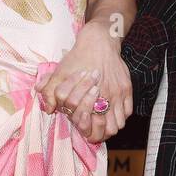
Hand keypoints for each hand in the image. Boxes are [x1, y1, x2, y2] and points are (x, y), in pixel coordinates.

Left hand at [36, 22, 132, 142]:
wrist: (98, 41)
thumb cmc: (77, 58)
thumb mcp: (59, 72)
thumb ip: (50, 91)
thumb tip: (48, 109)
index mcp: (85, 94)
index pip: (87, 124)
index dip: (83, 131)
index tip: (82, 131)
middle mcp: (103, 96)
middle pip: (105, 129)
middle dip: (98, 134)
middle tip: (92, 133)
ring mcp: (117, 94)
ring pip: (118, 124)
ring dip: (110, 128)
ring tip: (102, 125)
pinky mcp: (126, 89)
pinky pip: (127, 112)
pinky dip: (120, 117)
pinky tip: (112, 114)